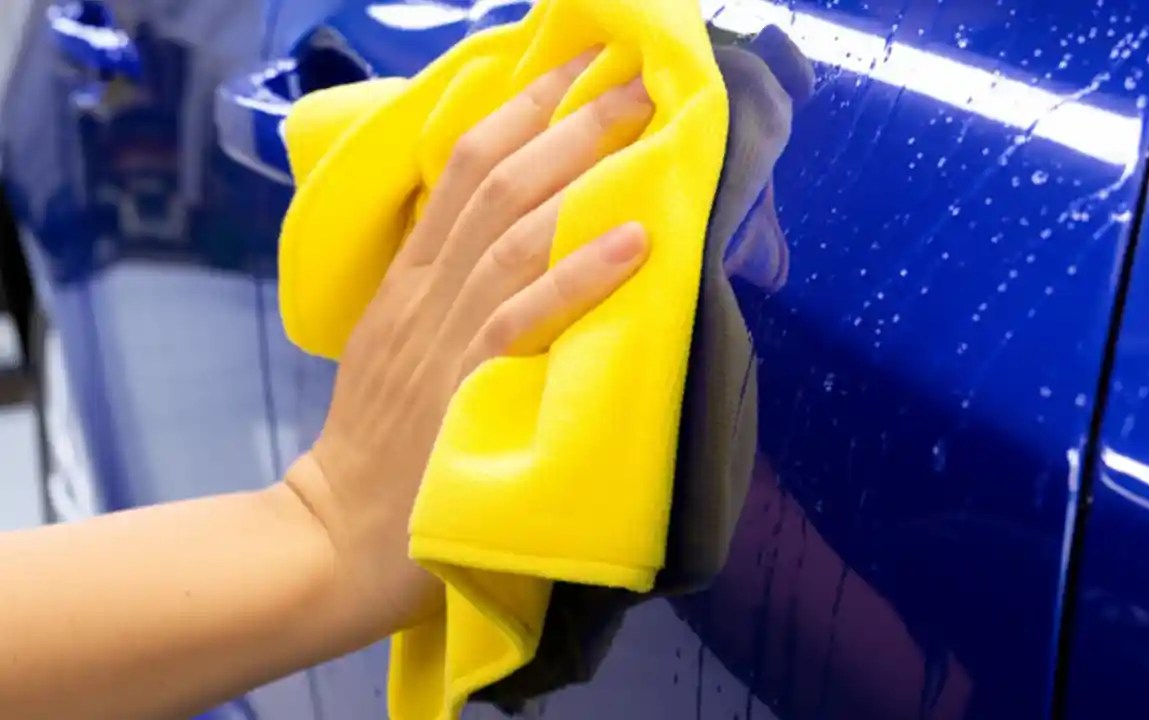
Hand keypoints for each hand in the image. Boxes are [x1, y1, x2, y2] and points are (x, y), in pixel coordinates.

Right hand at [279, 52, 654, 638]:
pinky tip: (632, 241)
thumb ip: (440, 293)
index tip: (573, 67)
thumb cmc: (379, 447)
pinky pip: (524, 317)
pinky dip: (579, 275)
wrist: (334, 535)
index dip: (520, 110)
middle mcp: (425, 295)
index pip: (461, 168)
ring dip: (579, 172)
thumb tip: (510, 244)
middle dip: (566, 121)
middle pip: (495, 182)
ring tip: (644, 129)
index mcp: (409, 279)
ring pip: (513, 231)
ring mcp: (441, 339)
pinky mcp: (463, 391)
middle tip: (632, 79)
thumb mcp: (397, 347)